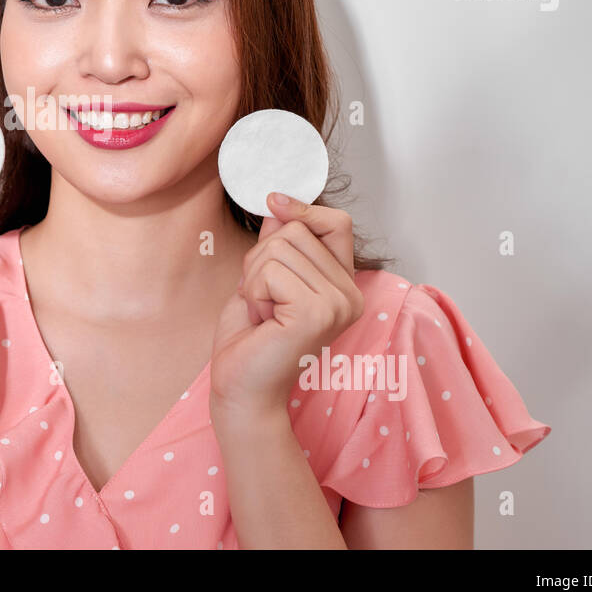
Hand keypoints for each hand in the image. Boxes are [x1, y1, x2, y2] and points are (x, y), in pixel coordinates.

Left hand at [209, 192, 365, 419]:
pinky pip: (270, 271)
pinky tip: (262, 320)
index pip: (337, 223)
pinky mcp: (317, 312)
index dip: (303, 209)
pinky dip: (253, 291)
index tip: (273, 202)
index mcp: (343, 285)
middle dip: (261, 259)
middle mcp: (350, 295)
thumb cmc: (250, 340)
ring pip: (279, 248)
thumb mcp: (262, 279)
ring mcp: (337, 304)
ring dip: (254, 279)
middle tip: (262, 300)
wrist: (241, 389)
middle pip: (296, 231)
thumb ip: (277, 244)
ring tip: (263, 313)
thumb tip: (279, 205)